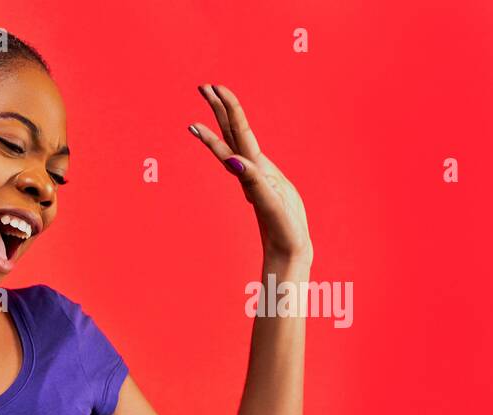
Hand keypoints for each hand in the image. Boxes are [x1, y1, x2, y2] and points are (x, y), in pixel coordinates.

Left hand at [190, 84, 312, 263]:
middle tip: (204, 85)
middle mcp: (250, 169)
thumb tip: (232, 162)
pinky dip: (241, 141)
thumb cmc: (281, 229)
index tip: (210, 91)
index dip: (223, 112)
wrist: (288, 250)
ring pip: (238, 141)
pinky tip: (236, 139)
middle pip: (231, 132)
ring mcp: (256, 175)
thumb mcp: (268, 203)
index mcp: (251, 170)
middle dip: (218, 108)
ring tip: (215, 101)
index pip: (234, 134)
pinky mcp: (265, 182)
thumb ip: (253, 182)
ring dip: (226, 120)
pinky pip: (250, 154)